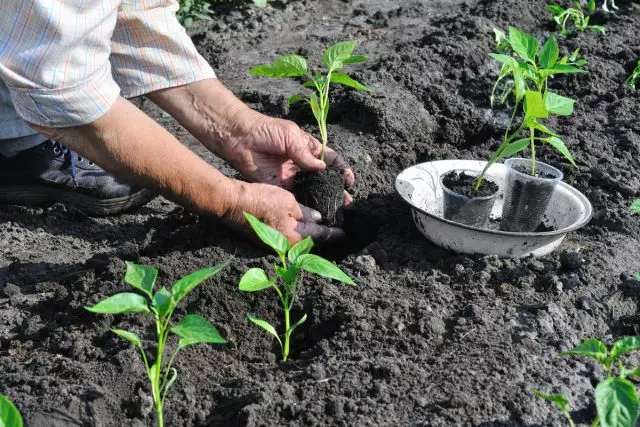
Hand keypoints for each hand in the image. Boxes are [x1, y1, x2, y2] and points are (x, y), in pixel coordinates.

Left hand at [222, 113, 354, 202]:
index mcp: (308, 148)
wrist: (241, 138)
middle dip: (336, 189)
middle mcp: (302, 164)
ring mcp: (292, 176)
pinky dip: (306, 204)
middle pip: (324, 178)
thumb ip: (306, 155)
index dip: (342, 169)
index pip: (330, 160)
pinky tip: (316, 211)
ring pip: (312, 190)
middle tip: (347, 201)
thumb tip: (323, 169)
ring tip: (336, 209)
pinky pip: (295, 196)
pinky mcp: (280, 186)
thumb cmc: (267, 131)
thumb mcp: (291, 137)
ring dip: (323, 199)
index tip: (349, 180)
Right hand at [224, 181, 345, 243]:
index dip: (333, 233)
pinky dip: (296, 233)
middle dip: (322, 236)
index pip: (320, 235)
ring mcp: (275, 244)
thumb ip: (305, 211)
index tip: (344, 233)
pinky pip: (287, 238)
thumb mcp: (288, 201)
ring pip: (298, 240)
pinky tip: (299, 226)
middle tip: (334, 230)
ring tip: (320, 228)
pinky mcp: (266, 239)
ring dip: (309, 235)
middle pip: (310, 241)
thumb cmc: (260, 200)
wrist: (232, 204)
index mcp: (294, 236)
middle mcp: (286, 245)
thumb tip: (317, 219)